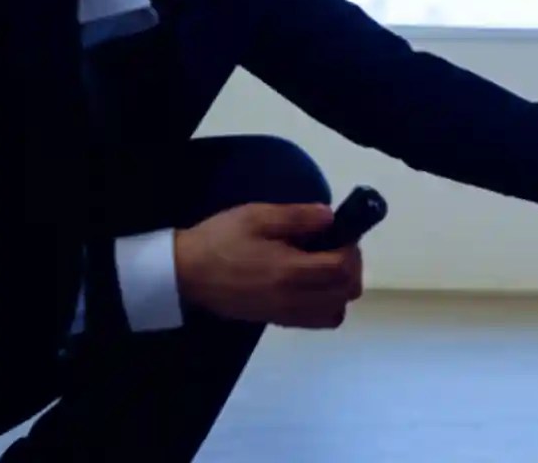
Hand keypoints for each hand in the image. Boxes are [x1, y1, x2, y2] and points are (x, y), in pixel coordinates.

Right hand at [174, 203, 362, 328]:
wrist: (186, 274)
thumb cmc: (221, 240)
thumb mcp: (258, 216)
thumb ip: (299, 217)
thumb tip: (331, 217)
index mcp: (291, 271)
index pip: (342, 268)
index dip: (351, 250)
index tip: (342, 234)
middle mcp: (294, 299)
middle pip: (346, 292)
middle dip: (351, 268)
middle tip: (337, 248)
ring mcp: (286, 315)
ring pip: (336, 312)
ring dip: (341, 289)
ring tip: (326, 267)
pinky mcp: (277, 322)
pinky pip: (318, 322)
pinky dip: (327, 305)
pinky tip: (313, 285)